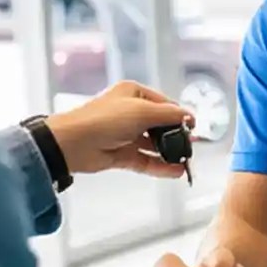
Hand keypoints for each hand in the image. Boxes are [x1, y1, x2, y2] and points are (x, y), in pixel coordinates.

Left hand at [45, 81, 193, 177]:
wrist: (73, 143)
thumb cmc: (104, 119)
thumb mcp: (142, 111)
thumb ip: (169, 114)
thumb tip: (189, 116)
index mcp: (133, 94)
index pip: (164, 104)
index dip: (179, 115)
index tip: (193, 127)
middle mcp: (130, 112)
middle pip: (160, 125)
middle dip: (176, 136)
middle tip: (191, 146)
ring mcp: (125, 135)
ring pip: (153, 145)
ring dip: (169, 153)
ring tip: (186, 162)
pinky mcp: (121, 154)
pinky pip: (145, 160)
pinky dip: (160, 166)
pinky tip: (175, 172)